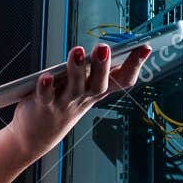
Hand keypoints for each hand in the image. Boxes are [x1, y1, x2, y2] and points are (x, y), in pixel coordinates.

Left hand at [6, 43, 152, 161]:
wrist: (37, 135)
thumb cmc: (64, 101)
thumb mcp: (84, 85)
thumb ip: (94, 68)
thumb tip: (108, 48)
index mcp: (98, 90)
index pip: (123, 80)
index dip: (135, 65)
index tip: (146, 47)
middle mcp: (84, 98)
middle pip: (98, 84)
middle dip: (102, 66)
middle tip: (104, 48)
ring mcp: (65, 104)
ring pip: (74, 88)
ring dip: (76, 69)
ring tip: (77, 50)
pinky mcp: (44, 107)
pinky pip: (46, 96)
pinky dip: (46, 87)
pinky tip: (46, 76)